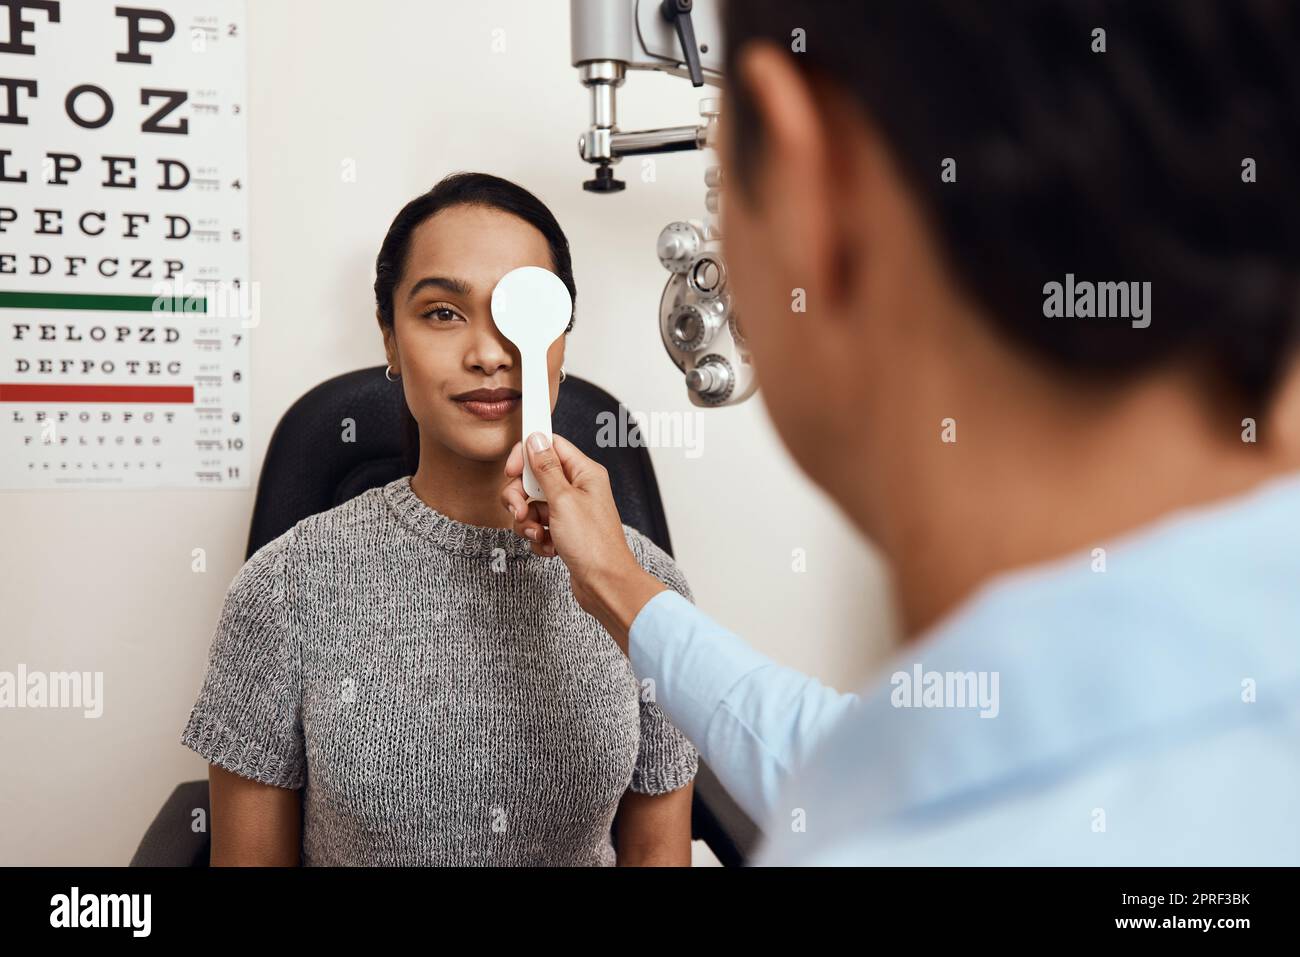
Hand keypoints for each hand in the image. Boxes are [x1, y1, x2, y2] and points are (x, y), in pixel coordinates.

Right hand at [500, 432, 658, 630]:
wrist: (604, 584)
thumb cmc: (592, 544)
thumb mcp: (563, 500)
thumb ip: (546, 468)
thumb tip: (535, 438)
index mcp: (584, 472)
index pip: (550, 446)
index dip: (526, 455)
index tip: (511, 471)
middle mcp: (578, 488)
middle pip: (534, 477)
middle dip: (520, 496)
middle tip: (520, 512)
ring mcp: (570, 511)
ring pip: (532, 504)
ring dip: (527, 521)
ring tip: (538, 535)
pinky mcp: (563, 531)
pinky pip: (537, 526)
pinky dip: (537, 537)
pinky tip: (549, 548)